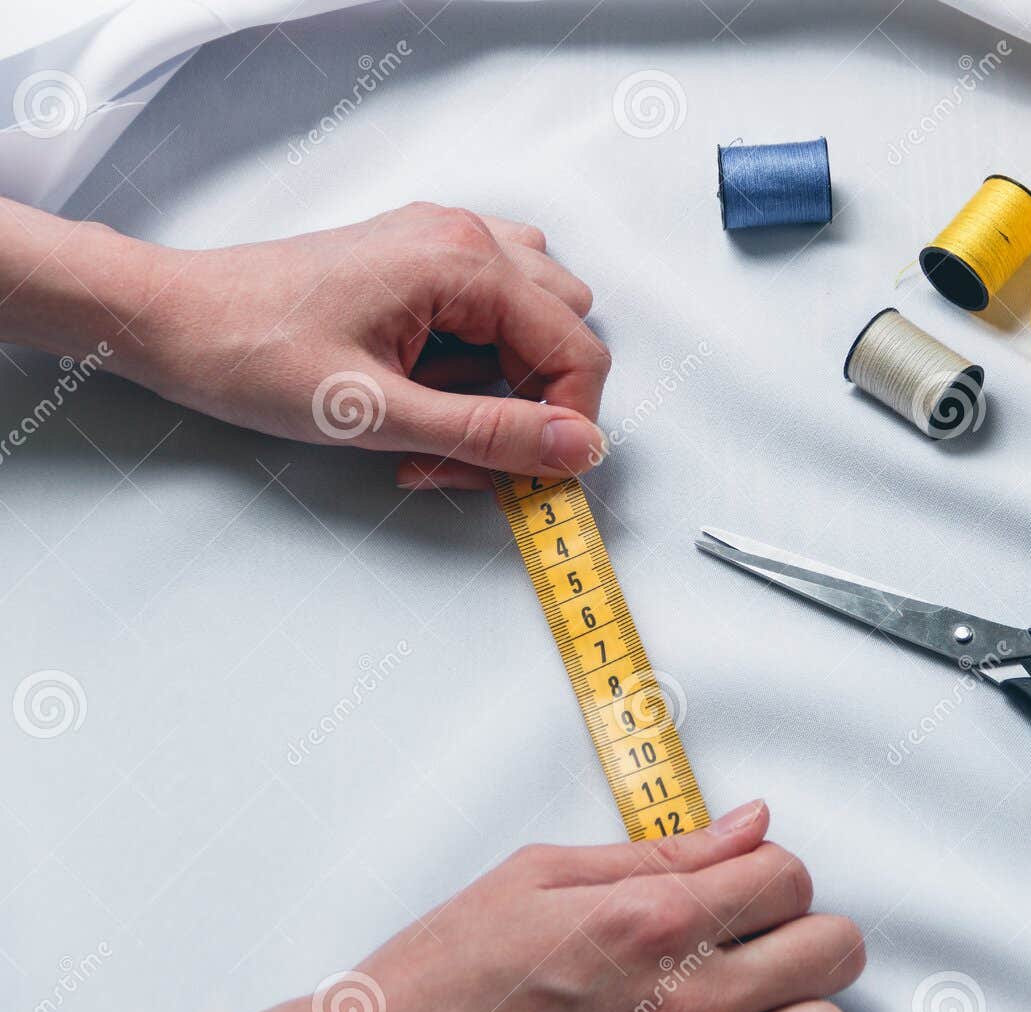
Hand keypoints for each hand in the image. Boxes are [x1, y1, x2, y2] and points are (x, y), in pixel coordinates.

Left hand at [5, 199, 609, 489]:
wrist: (170, 320)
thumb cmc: (253, 356)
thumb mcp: (375, 414)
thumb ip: (487, 434)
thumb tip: (580, 451)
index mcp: (463, 261)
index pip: (579, 351)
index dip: (566, 427)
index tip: (522, 477)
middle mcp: (465, 236)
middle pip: (566, 331)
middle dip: (533, 404)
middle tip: (462, 450)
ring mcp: (441, 242)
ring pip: (535, 320)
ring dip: (505, 381)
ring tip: (433, 414)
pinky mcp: (418, 261)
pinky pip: (492, 310)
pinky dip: (478, 358)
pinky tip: (424, 384)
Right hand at [116, 801, 865, 1011]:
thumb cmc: (447, 983)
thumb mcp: (541, 877)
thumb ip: (662, 851)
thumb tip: (745, 824)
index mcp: (652, 925)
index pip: (789, 876)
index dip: (771, 870)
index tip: (742, 881)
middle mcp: (687, 1005)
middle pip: (833, 951)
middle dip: (803, 929)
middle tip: (757, 935)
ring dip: (800, 1009)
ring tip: (751, 1000)